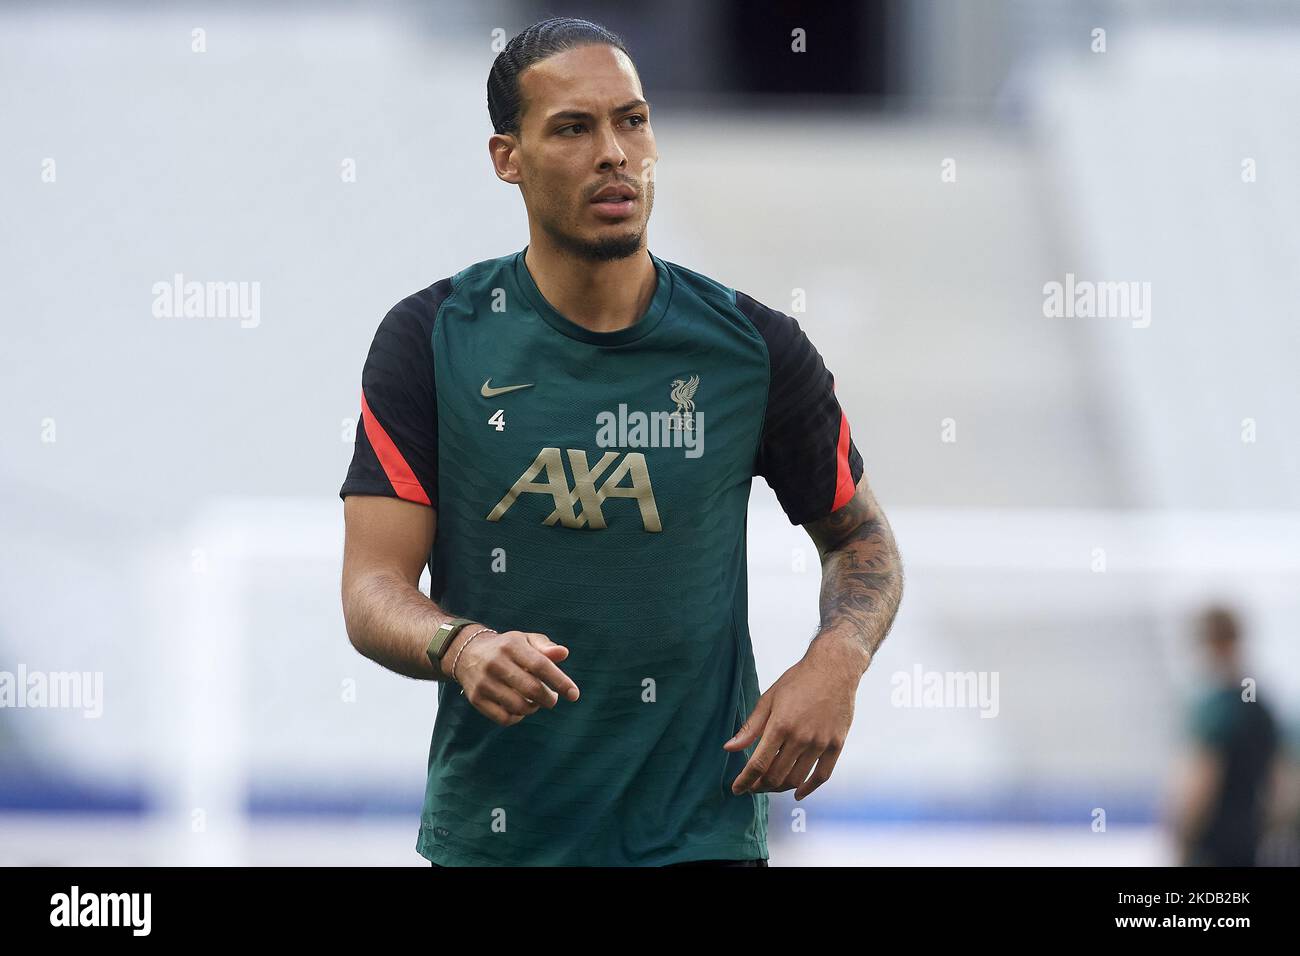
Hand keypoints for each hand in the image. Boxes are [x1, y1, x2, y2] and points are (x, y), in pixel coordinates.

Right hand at [448, 628, 579, 726]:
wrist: (467, 652)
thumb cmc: (506, 647)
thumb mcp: (525, 640)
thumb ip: (545, 647)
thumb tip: (563, 654)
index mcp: (512, 645)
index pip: (541, 665)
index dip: (560, 681)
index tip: (574, 694)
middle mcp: (496, 663)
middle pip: (531, 688)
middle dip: (548, 698)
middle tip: (552, 698)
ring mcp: (484, 682)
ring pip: (518, 706)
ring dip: (534, 708)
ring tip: (536, 701)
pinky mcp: (476, 698)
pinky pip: (504, 718)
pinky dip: (518, 717)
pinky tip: (520, 709)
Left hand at [722, 641, 860, 799]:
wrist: (834, 668)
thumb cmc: (798, 680)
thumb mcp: (769, 699)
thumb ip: (750, 727)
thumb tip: (729, 748)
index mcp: (780, 725)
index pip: (758, 764)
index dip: (745, 781)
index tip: (737, 788)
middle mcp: (800, 738)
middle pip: (776, 776)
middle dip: (759, 786)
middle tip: (752, 785)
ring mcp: (820, 743)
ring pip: (796, 779)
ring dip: (779, 788)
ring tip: (770, 785)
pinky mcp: (836, 745)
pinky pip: (822, 776)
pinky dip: (808, 789)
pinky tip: (798, 793)